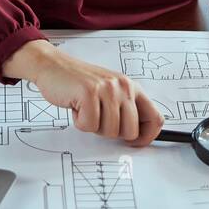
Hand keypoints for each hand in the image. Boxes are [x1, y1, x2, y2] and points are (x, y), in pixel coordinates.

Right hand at [2, 41, 162, 146]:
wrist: (54, 65)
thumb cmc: (79, 82)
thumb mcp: (109, 92)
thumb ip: (124, 109)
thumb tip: (137, 136)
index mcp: (131, 87)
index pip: (155, 118)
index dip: (147, 136)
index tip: (136, 142)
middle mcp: (123, 87)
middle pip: (130, 131)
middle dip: (112, 133)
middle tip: (99, 119)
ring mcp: (107, 89)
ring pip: (110, 131)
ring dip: (94, 126)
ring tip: (86, 109)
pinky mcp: (89, 93)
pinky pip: (89, 126)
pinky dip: (80, 122)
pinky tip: (77, 107)